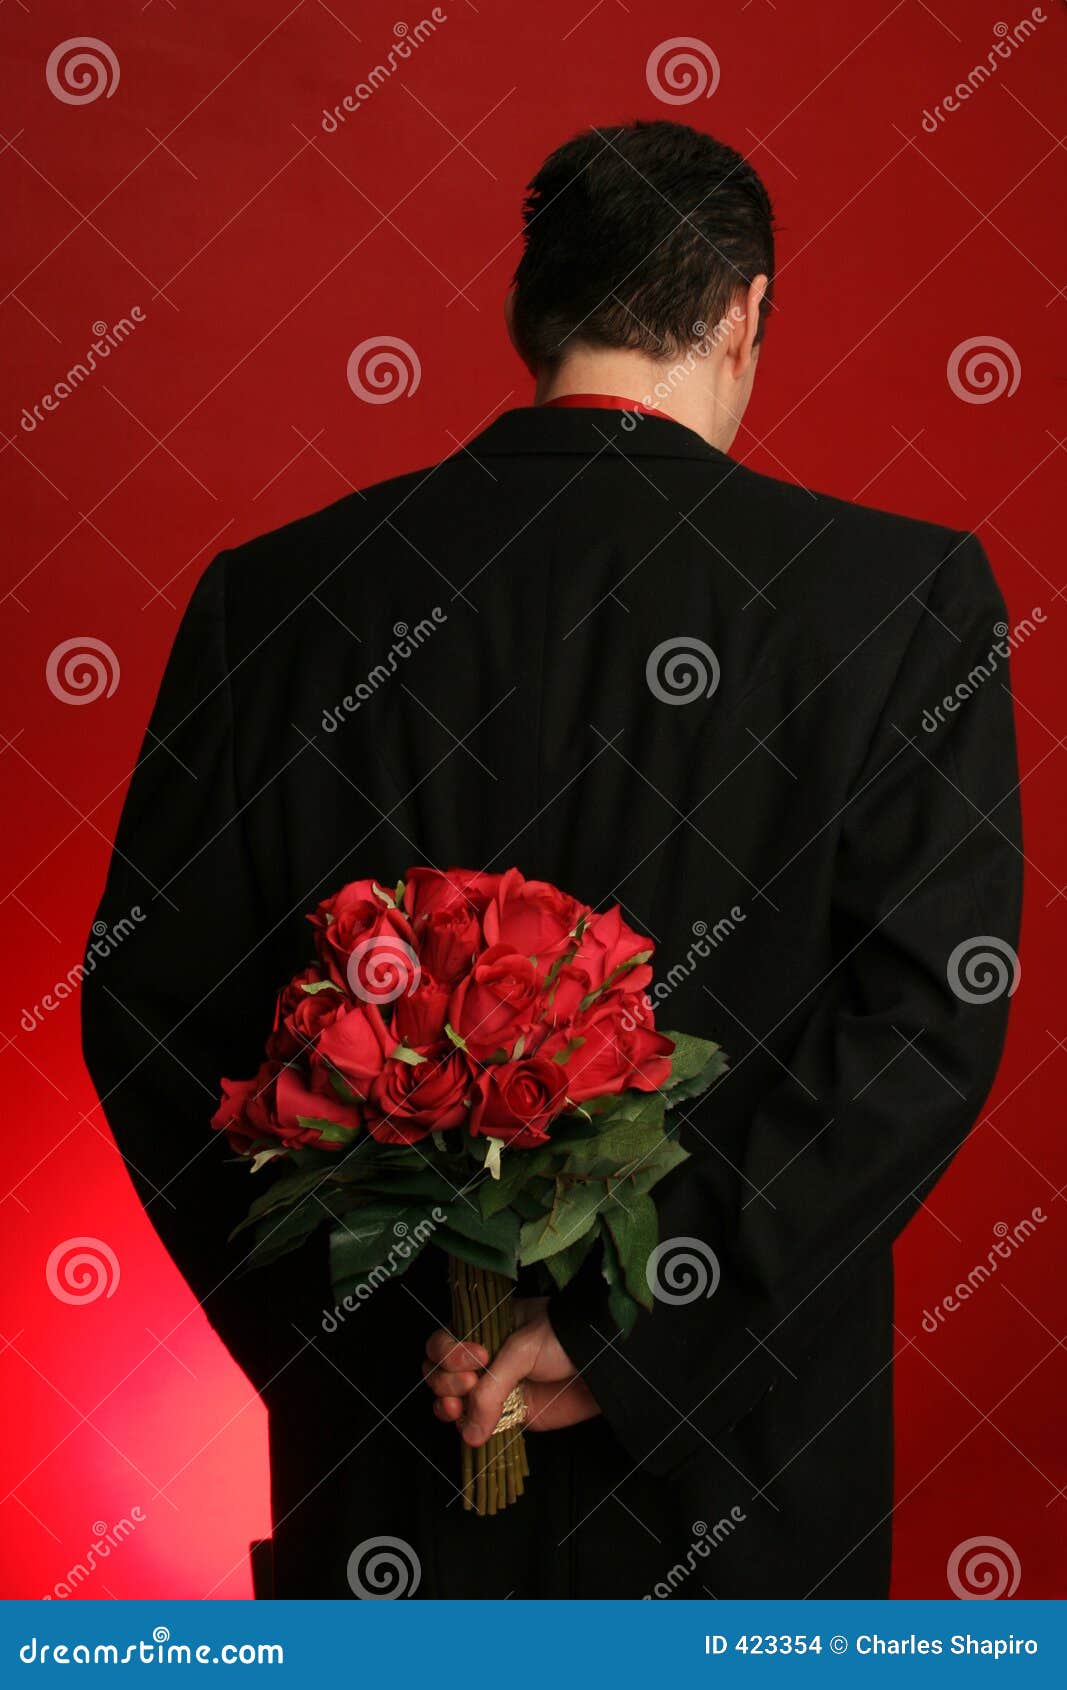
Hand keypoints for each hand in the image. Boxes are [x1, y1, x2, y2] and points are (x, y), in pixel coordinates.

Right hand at [422, 1296, 599, 1443]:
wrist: (600, 1364)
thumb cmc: (561, 1339)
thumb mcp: (522, 1348)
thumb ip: (492, 1387)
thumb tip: (468, 1432)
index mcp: (481, 1330)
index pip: (442, 1342)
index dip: (448, 1352)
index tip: (478, 1358)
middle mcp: (480, 1360)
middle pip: (438, 1373)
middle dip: (446, 1380)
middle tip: (471, 1383)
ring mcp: (492, 1389)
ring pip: (450, 1400)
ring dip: (446, 1405)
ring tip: (458, 1408)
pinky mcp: (507, 1416)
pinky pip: (475, 1426)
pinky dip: (465, 1429)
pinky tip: (467, 1429)